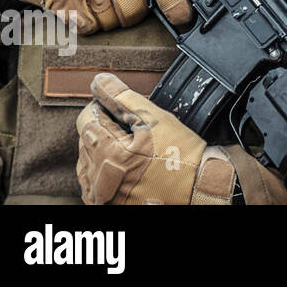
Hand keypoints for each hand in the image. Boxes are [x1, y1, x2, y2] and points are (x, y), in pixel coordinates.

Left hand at [75, 73, 233, 204]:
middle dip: (107, 130)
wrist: (199, 189)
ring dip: (104, 149)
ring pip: (88, 159)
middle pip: (87, 139)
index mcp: (108, 153)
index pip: (87, 119)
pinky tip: (126, 166)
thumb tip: (99, 81)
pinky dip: (105, 169)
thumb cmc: (182, 155)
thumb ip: (122, 98)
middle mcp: (99, 178)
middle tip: (136, 132)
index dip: (105, 109)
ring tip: (134, 151)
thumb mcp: (155, 119)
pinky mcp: (104, 205)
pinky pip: (92, 180)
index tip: (124, 111)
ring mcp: (100, 195)